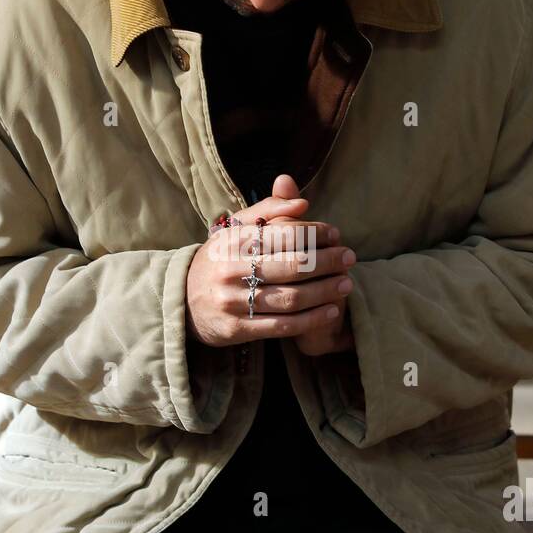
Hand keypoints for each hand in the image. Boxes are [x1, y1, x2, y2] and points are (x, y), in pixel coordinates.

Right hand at [186, 179, 353, 347]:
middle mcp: (231, 270)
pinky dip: (311, 319)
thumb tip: (302, 202)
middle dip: (328, 261)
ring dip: (325, 291)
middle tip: (350, 257)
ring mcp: (233, 302)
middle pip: (293, 266)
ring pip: (291, 298)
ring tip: (347, 283)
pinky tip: (331, 311)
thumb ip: (267, 210)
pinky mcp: (236, 330)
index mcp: (233, 241)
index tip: (336, 234)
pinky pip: (282, 326)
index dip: (316, 233)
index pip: (285, 234)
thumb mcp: (234, 230)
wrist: (181, 301)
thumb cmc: (219, 260)